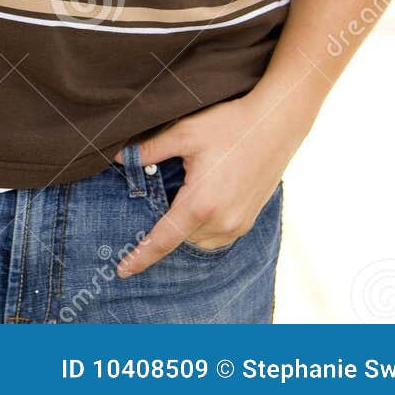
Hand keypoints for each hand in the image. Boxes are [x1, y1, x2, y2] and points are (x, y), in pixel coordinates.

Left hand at [114, 91, 308, 276]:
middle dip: (164, 226)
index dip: (141, 257)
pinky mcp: (249, 220)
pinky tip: (201, 201)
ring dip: (184, 226)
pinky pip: (217, 235)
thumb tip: (119, 157)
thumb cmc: (229, 124)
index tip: (122, 271)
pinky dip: (202, 226)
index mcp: (200, 204)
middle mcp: (221, 222)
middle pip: (179, 237)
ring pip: (198, 239)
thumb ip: (149, 149)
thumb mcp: (184, 133)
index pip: (162, 241)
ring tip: (181, 196)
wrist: (276, 123)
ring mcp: (238, 224)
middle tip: (157, 198)